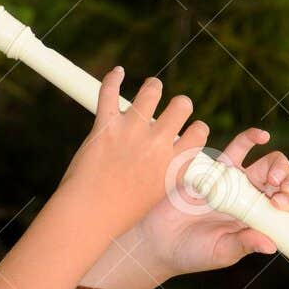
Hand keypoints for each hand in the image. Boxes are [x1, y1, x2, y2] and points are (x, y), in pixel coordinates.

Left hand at [60, 68, 210, 232]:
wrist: (89, 216)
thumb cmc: (119, 213)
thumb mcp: (155, 195)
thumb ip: (163, 172)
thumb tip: (165, 158)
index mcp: (173, 165)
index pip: (200, 132)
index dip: (195, 127)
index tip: (187, 129)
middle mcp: (157, 145)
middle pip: (181, 105)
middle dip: (178, 104)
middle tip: (169, 110)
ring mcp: (131, 132)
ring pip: (152, 90)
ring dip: (152, 88)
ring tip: (150, 90)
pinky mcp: (105, 126)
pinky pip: (110, 92)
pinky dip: (113, 78)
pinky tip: (118, 72)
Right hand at [79, 127, 288, 288]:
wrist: (158, 240)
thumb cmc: (191, 252)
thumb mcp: (221, 253)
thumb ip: (243, 245)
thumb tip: (271, 246)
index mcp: (258, 220)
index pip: (285, 205)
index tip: (280, 206)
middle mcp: (251, 199)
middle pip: (282, 180)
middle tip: (279, 191)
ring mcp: (236, 182)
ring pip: (267, 163)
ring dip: (277, 164)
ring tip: (270, 177)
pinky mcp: (217, 169)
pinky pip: (237, 148)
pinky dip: (251, 138)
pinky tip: (262, 136)